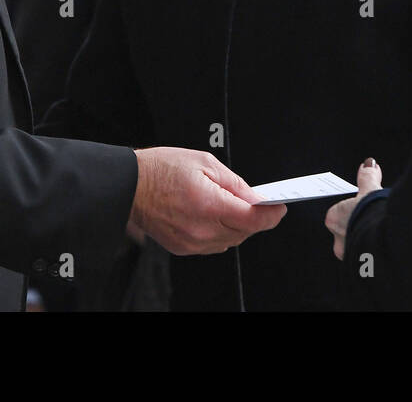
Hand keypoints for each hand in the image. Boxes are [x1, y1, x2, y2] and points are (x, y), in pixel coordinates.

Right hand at [129, 147, 286, 255]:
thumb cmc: (163, 168)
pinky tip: (213, 215)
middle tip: (255, 201)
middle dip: (255, 217)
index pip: (254, 219)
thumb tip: (256, 198)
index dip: (272, 214)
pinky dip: (221, 232)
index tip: (280, 207)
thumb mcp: (205, 162)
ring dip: (238, 226)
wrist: (130, 186)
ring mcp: (192, 242)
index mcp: (209, 205)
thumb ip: (235, 184)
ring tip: (229, 205)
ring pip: (232, 240)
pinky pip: (214, 245)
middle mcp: (202, 229)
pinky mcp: (184, 248)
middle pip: (246, 231)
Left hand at [326, 158, 382, 259]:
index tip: (363, 209)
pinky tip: (386, 250)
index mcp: (334, 219)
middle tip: (374, 222)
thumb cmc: (374, 214)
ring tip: (384, 237)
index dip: (353, 210)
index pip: (338, 214)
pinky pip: (366, 262)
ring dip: (367, 243)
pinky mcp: (362, 268)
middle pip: (346, 232)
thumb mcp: (371, 190)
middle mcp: (338, 239)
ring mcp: (350, 255)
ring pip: (356, 248)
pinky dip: (374, 257)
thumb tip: (368, 164)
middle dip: (359, 228)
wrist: (386, 241)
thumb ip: (367, 178)